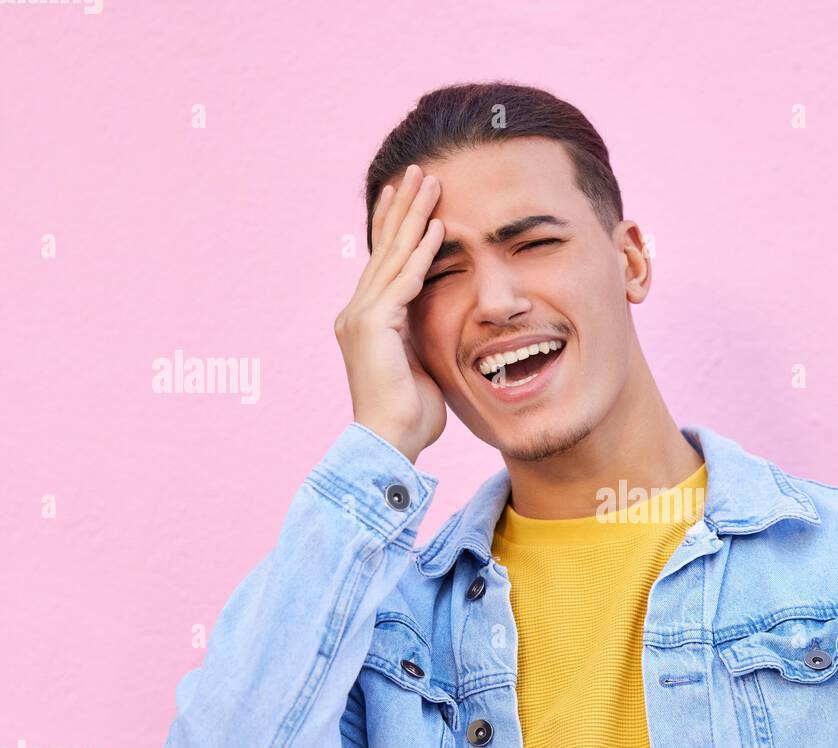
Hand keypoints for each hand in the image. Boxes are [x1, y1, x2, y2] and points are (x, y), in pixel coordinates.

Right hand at [334, 163, 447, 463]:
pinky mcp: (374, 326)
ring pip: (392, 256)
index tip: (408, 197)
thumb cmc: (410, 418)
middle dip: (404, 208)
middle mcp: (357, 312)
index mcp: (368, 321)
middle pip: (384, 249)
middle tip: (420, 171)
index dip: (397, 228)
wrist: (390, 445)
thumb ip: (422, 338)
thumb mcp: (420, 366)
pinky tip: (437, 226)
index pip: (384, 264)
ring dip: (414, 216)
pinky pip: (405, 281)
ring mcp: (361, 317)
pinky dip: (422, 253)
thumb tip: (438, 325)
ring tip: (430, 182)